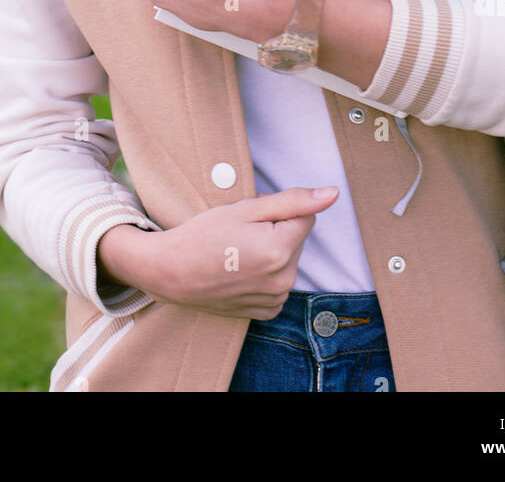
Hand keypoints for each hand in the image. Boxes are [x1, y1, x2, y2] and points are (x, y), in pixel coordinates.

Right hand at [104, 187, 339, 319]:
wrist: (171, 272)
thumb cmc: (204, 234)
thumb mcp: (246, 208)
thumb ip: (294, 201)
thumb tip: (333, 194)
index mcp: (281, 250)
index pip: (305, 217)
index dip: (279, 211)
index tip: (253, 218)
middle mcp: (283, 280)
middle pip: (297, 240)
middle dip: (277, 231)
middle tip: (242, 233)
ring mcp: (275, 299)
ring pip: (288, 260)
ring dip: (272, 252)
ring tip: (237, 252)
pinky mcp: (266, 311)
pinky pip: (279, 283)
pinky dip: (266, 273)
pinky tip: (241, 270)